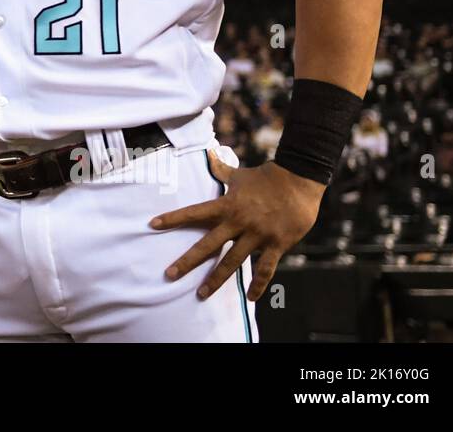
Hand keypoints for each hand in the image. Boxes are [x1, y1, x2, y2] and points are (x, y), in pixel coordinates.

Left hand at [150, 148, 324, 302]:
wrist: (299, 180)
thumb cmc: (266, 177)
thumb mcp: (239, 174)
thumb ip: (220, 169)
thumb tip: (208, 153)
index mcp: (226, 205)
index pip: (194, 213)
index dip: (173, 218)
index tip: (153, 224)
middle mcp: (238, 222)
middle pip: (207, 244)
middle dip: (187, 261)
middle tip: (169, 275)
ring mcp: (257, 235)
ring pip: (232, 262)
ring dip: (216, 279)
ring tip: (201, 294)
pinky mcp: (276, 244)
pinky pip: (265, 269)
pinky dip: (258, 285)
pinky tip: (251, 298)